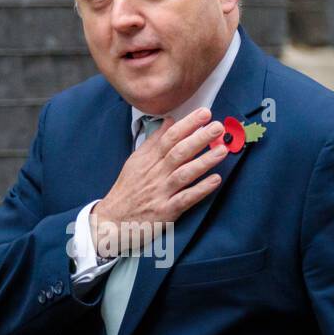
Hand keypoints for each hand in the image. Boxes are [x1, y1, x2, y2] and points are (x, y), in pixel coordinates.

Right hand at [91, 107, 228, 256]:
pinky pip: (185, 199)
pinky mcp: (166, 211)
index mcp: (148, 160)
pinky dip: (200, 189)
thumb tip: (169, 121)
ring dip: (204, 161)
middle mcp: (155, 174)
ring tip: (222, 149)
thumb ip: (153, 141)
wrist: (112, 221)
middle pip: (178, 152)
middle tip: (217, 126)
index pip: (169, 137)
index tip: (204, 113)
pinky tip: (215, 180)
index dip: (187, 124)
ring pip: (184, 173)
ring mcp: (161, 193)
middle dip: (199, 138)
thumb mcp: (135, 162)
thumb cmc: (127, 190)